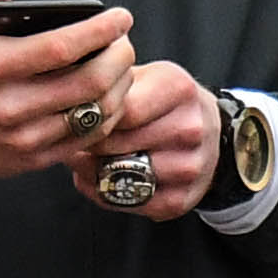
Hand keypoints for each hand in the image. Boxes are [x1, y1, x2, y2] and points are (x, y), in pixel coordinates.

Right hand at [0, 0, 131, 181]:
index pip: (59, 47)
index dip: (98, 31)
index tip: (120, 17)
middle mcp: (9, 104)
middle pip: (86, 83)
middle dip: (118, 59)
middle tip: (124, 42)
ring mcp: (23, 136)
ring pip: (92, 115)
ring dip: (117, 88)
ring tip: (120, 68)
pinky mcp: (33, 159)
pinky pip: (84, 141)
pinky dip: (105, 118)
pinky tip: (107, 99)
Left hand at [70, 65, 218, 220]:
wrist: (213, 134)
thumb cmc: (163, 100)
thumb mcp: (144, 75)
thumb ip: (107, 80)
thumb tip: (63, 92)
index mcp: (178, 88)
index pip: (122, 108)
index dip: (91, 114)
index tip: (73, 115)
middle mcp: (190, 128)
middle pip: (117, 144)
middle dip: (85, 143)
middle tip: (67, 138)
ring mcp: (189, 168)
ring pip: (120, 176)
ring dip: (90, 170)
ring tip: (80, 156)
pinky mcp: (181, 200)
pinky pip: (129, 203)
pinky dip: (103, 193)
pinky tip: (97, 177)